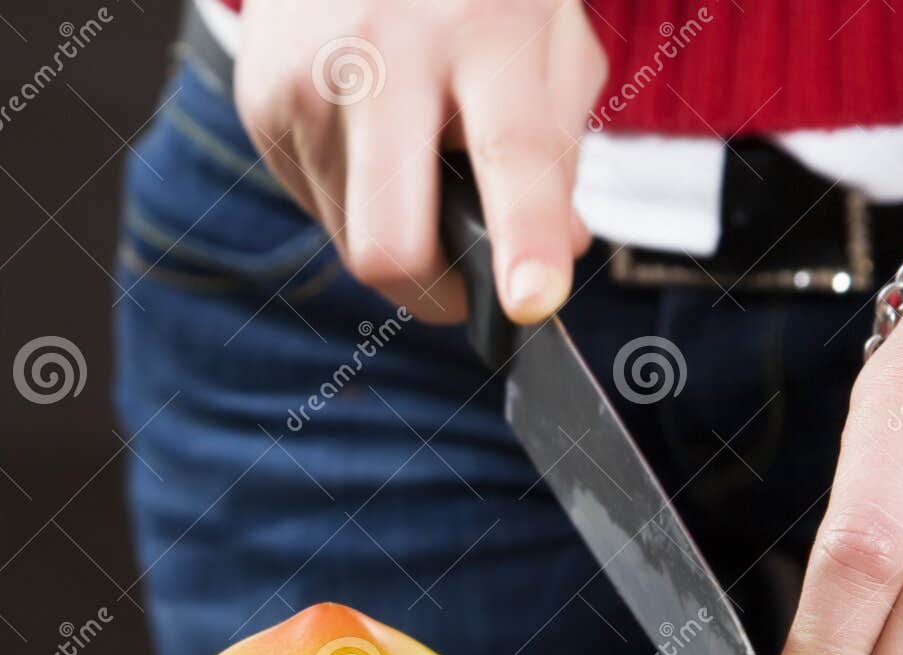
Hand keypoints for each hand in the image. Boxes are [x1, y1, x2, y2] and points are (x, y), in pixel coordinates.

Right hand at [236, 0, 604, 322]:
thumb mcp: (549, 39)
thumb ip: (563, 151)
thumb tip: (557, 251)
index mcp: (481, 28)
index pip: (512, 153)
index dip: (526, 239)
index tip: (530, 301)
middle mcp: (383, 51)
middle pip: (392, 244)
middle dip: (438, 293)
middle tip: (471, 277)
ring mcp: (307, 79)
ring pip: (355, 243)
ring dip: (401, 233)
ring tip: (417, 156)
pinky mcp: (261, 102)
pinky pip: (321, 208)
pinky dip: (358, 200)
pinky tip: (374, 137)